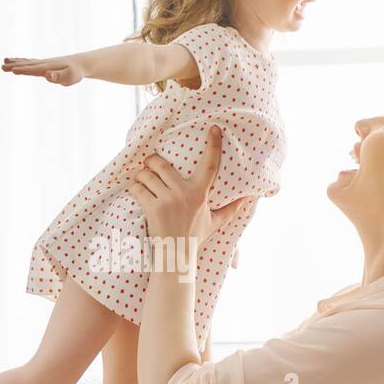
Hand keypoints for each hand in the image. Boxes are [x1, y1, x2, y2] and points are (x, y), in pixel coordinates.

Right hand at [1, 55, 83, 85]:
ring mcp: (43, 63)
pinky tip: (16, 62)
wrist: (81, 63)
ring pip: (27, 62)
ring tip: (4, 61)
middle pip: (27, 65)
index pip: (34, 70)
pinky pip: (30, 63)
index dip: (23, 70)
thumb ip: (59, 77)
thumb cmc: (76, 72)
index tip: (12, 71)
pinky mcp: (44, 64)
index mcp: (48, 67)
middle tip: (2, 67)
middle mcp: (44, 64)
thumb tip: (47, 75)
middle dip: (14, 66)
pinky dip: (22, 61)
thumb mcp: (70, 76)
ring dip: (16, 62)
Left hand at [127, 126, 253, 256]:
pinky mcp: (152, 209)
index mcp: (200, 193)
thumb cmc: (195, 237)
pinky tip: (137, 192)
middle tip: (150, 164)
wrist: (176, 256)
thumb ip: (232, 209)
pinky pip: (137, 188)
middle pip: (160, 163)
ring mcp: (167, 201)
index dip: (213, 145)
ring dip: (141, 176)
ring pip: (146, 174)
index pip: (210, 165)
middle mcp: (183, 194)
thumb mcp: (216, 222)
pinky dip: (134, 188)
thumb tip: (250, 199)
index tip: (214, 128)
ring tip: (142, 181)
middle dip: (151, 161)